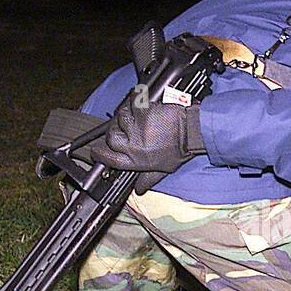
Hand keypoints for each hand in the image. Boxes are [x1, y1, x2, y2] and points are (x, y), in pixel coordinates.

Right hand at [88, 97, 206, 175]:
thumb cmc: (180, 150)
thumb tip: (138, 190)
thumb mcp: (163, 170)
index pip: (108, 158)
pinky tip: (140, 103)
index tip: (97, 151)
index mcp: (136, 161)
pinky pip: (131, 103)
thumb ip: (147, 179)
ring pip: (120, 118)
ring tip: (137, 118)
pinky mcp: (143, 112)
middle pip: (111, 137)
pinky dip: (135, 100)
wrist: (193, 132)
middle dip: (114, 132)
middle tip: (124, 130)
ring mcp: (138, 128)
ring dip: (127, 116)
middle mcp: (134, 145)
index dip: (99, 154)